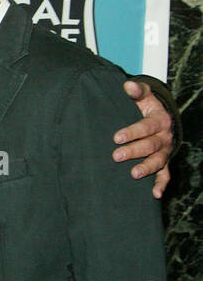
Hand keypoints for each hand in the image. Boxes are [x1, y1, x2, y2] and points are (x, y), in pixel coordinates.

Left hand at [113, 79, 173, 197]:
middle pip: (150, 145)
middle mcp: (165, 137)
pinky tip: (154, 194)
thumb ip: (137, 91)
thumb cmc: (148, 107)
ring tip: (133, 174)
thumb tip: (128, 85)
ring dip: (147, 168)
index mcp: (160, 120)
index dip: (132, 132)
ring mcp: (165, 151)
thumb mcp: (145, 96)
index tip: (116, 137)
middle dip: (134, 151)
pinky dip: (161, 184)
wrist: (164, 119)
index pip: (146, 127)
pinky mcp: (164, 162)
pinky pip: (165, 175)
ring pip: (158, 161)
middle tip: (116, 156)